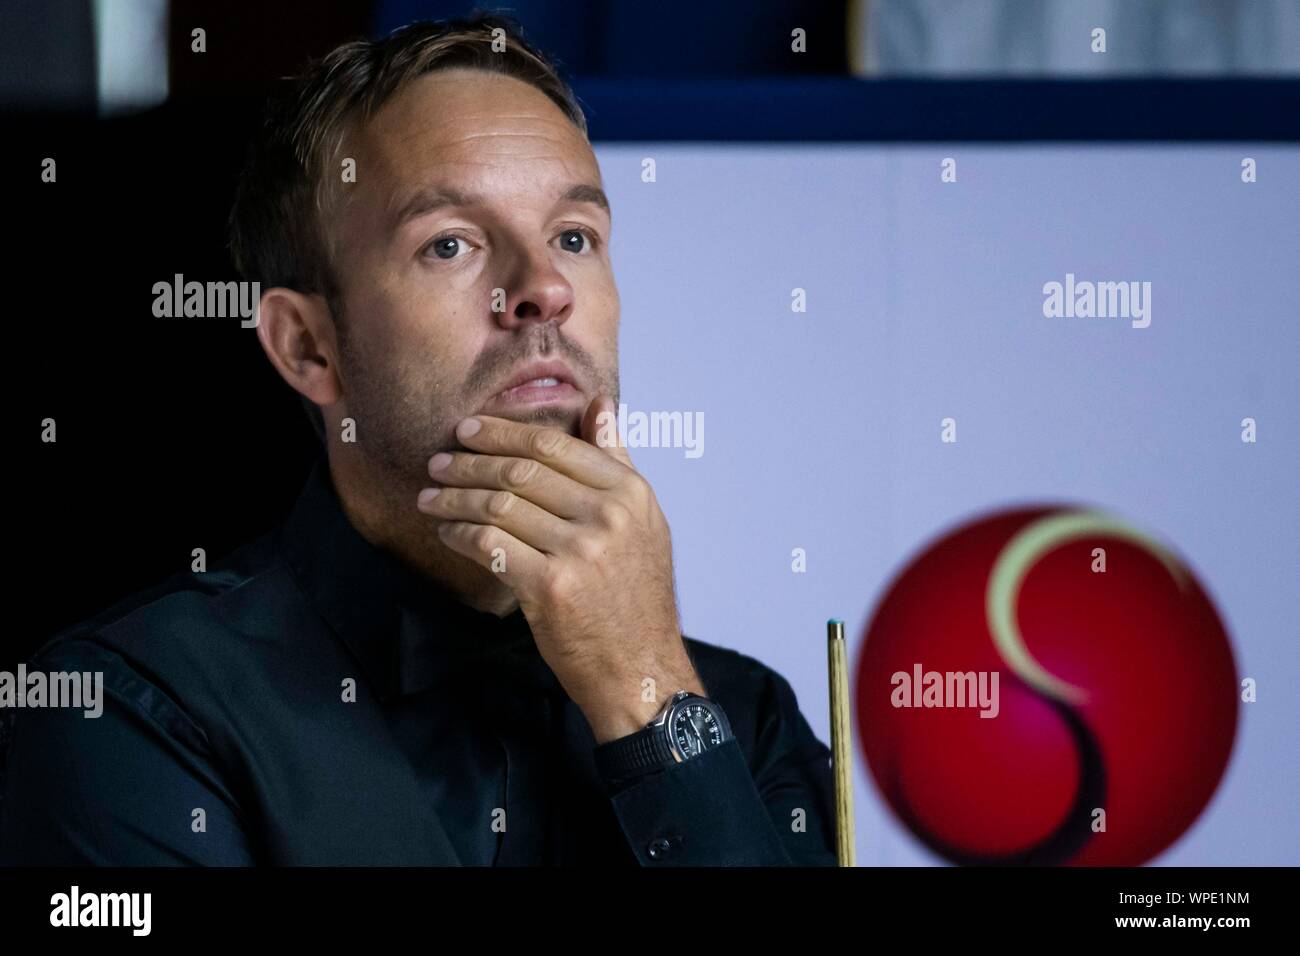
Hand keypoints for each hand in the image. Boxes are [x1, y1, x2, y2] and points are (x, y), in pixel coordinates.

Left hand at [416, 394, 705, 742]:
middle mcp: (607, 516)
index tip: (471, 430)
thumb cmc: (636, 596)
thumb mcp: (644, 521)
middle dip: (470, 462)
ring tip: (431, 496)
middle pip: (521, 472)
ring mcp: (579, 550)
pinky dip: (460, 533)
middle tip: (438, 461)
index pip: (554, 445)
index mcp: (629, 492)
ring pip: (499, 505)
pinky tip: (447, 532)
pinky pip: (489, 544)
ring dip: (455, 497)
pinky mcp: (549, 586)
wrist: (641, 667)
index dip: (504, 432)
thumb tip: (599, 404)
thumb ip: (616, 461)